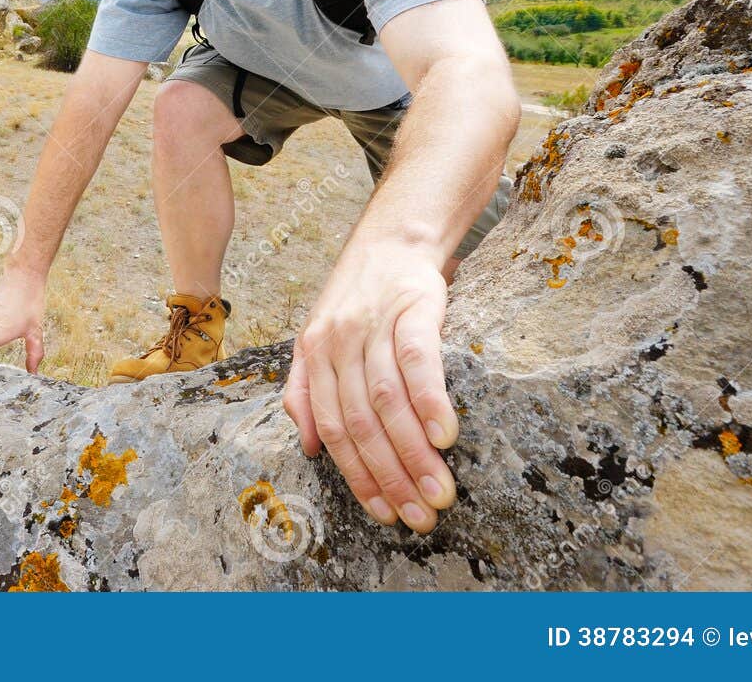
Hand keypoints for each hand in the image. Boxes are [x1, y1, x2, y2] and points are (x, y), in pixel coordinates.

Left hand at [281, 239, 459, 532]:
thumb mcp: (317, 338)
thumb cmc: (357, 297)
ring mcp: (373, 324)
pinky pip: (418, 360)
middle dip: (391, 476)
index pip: (332, 428)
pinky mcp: (411, 307)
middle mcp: (337, 341)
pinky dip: (430, 400)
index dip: (357, 476)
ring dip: (413, 453)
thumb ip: (306, 390)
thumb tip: (307, 447)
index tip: (384, 513)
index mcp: (313, 354)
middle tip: (421, 516)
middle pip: (361, 422)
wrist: (392, 237)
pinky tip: (445, 436)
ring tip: (438, 491)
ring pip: (387, 400)